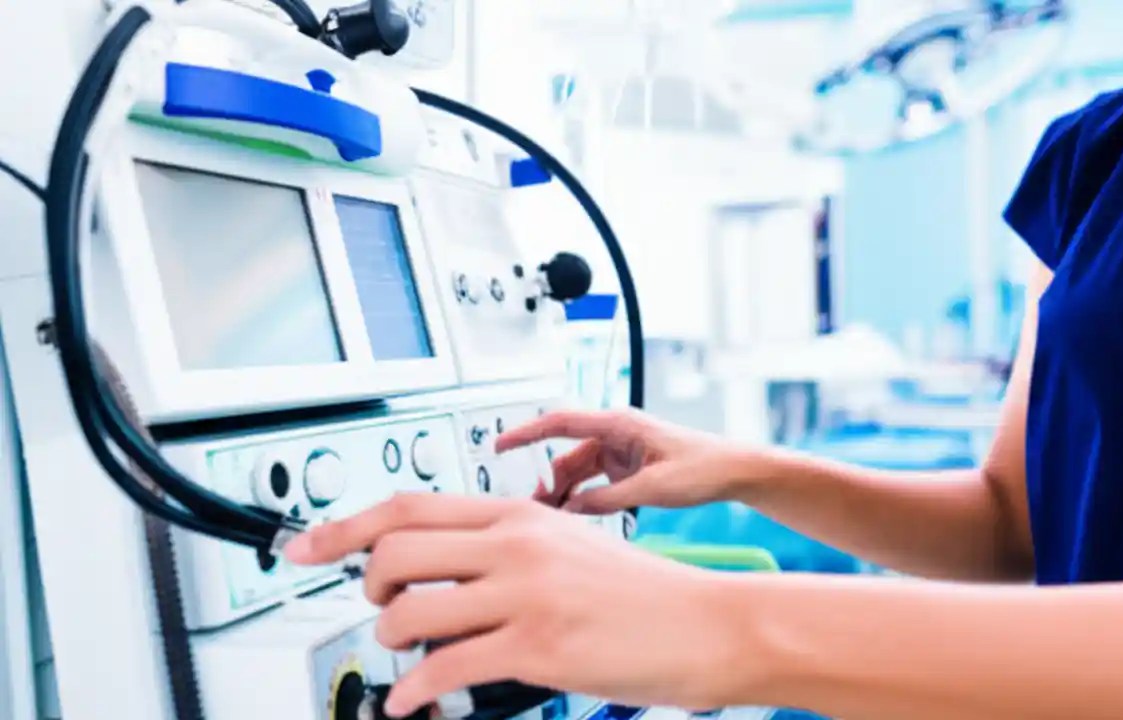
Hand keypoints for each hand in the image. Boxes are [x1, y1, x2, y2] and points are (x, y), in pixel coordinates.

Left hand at [284, 494, 740, 717]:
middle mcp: (517, 545)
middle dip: (366, 586)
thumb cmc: (642, 592)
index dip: (344, 526)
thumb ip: (506, 547)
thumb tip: (442, 569)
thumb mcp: (569, 545)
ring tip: (408, 654)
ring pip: (410, 611)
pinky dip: (412, 692)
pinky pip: (444, 669)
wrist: (706, 622)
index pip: (410, 505)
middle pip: (395, 551)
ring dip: (390, 640)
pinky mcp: (538, 648)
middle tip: (378, 606)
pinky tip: (413, 703)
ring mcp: (526, 595)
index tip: (303, 545)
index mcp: (521, 515)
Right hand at [496, 409, 758, 513]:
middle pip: (565, 455)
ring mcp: (619, 451)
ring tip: (552, 519)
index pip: (560, 422)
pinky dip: (581, 498)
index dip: (527, 433)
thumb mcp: (654, 487)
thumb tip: (573, 509)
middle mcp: (615, 433)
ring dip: (564, 493)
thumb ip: (609, 499)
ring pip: (577, 471)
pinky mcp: (626, 467)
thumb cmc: (704, 467)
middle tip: (534, 508)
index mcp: (619, 424)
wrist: (733, 472)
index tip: (501, 444)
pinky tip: (575, 518)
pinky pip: (592, 481)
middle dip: (548, 480)